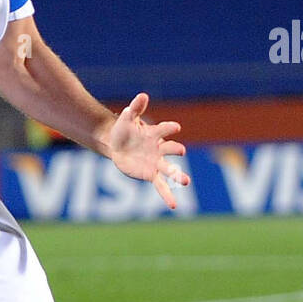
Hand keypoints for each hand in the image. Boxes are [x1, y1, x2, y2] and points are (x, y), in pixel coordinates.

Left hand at [108, 92, 189, 209]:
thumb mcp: (127, 118)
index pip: (164, 130)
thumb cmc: (124, 129)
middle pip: (170, 149)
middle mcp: (159, 148)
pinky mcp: (150, 174)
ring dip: (178, 175)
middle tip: (180, 152)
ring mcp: (156, 163)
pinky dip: (167, 195)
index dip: (169, 128)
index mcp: (155, 134)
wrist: (116, 145)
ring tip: (186, 182)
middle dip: (176, 150)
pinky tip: (174, 205)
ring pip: (169, 169)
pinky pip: (161, 186)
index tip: (175, 127)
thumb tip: (142, 95)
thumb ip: (135, 108)